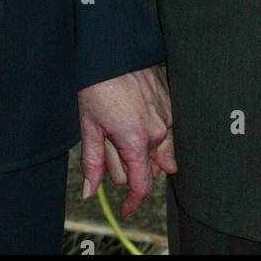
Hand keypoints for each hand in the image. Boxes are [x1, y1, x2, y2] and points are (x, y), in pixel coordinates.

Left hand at [78, 64, 175, 218]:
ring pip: (154, 150)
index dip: (132, 202)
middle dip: (124, 163)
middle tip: (106, 139)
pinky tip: (133, 114)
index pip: (141, 186)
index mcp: (136, 141)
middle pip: (143, 168)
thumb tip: (91, 191)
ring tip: (119, 125)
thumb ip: (93, 164)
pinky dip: (149, 131)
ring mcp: (168, 117)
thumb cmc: (99, 85)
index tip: (126, 209)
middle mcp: (158, 132)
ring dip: (138, 148)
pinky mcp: (171, 104)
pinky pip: (163, 130)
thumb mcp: (89, 127)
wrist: (115, 50)